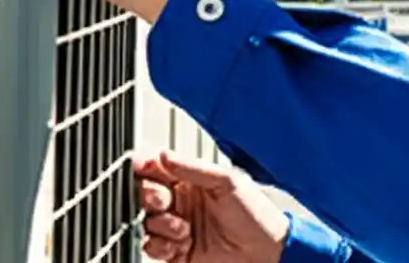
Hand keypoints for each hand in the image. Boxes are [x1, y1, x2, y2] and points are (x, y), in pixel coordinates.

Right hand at [135, 150, 289, 262]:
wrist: (264, 253)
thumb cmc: (255, 215)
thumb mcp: (227, 182)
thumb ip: (193, 168)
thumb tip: (164, 155)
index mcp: (191, 180)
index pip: (156, 168)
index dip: (144, 167)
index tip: (144, 169)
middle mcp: (180, 202)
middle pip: (143, 193)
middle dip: (150, 196)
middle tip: (165, 201)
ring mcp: (176, 227)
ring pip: (146, 221)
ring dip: (161, 225)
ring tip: (185, 230)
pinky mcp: (174, 251)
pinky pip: (151, 247)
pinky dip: (162, 246)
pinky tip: (182, 245)